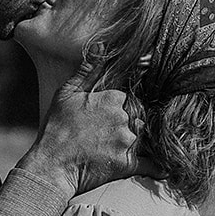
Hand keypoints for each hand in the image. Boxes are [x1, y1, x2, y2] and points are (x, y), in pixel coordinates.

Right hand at [30, 69, 158, 195]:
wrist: (51, 165)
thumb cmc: (56, 129)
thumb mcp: (67, 94)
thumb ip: (87, 70)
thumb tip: (102, 46)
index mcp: (112, 98)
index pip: (129, 98)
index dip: (121, 107)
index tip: (109, 116)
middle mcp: (124, 117)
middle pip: (139, 116)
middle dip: (130, 123)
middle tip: (112, 134)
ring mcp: (128, 140)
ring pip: (145, 137)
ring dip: (140, 141)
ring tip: (123, 148)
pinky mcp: (129, 163)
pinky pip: (153, 164)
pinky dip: (159, 167)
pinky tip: (163, 169)